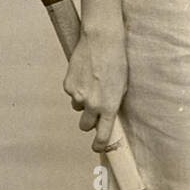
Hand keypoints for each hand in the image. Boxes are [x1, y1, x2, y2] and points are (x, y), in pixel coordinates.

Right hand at [63, 29, 127, 151]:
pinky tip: (84, 74)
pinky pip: (71, 92)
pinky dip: (76, 87)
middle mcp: (91, 104)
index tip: (97, 148)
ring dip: (82, 100)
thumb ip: (113, 103)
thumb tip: (106, 115)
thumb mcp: (121, 86)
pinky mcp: (68, 84)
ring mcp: (77, 95)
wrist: (102, 41)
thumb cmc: (117, 61)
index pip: (102, 135)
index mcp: (109, 106)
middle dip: (88, 122)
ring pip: (77, 106)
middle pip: (85, 125)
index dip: (99, 145)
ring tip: (91, 82)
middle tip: (93, 111)